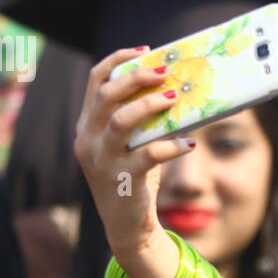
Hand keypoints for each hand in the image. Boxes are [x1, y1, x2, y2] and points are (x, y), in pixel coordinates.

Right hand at [74, 47, 187, 277]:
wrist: (125, 225)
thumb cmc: (132, 177)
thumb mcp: (128, 144)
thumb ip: (138, 119)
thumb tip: (174, 87)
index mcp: (88, 125)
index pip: (95, 81)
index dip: (119, 61)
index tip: (146, 52)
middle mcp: (89, 139)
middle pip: (106, 95)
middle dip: (135, 78)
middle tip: (164, 72)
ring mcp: (102, 160)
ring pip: (121, 121)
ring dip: (149, 105)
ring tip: (175, 98)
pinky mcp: (122, 179)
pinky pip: (148, 155)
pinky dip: (171, 147)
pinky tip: (189, 145)